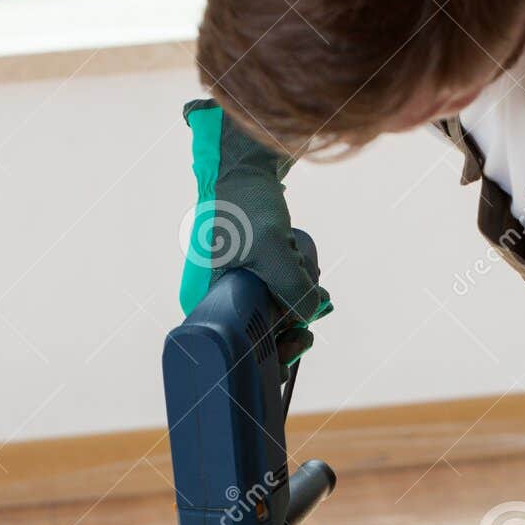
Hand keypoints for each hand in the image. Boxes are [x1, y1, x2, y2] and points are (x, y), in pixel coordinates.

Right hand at [180, 100, 331, 347]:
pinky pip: (286, 295)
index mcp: (208, 307)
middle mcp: (220, 305)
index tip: (301, 339)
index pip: (245, 351)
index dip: (276, 352)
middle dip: (296, 312)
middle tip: (316, 296)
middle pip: (268, 334)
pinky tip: (303, 262)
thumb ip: (293, 289)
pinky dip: (300, 281)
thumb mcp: (270, 250)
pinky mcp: (256, 279)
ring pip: (282, 313)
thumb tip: (314, 314)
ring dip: (302, 289)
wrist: (245, 171)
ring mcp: (239, 292)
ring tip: (300, 260)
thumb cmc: (245, 207)